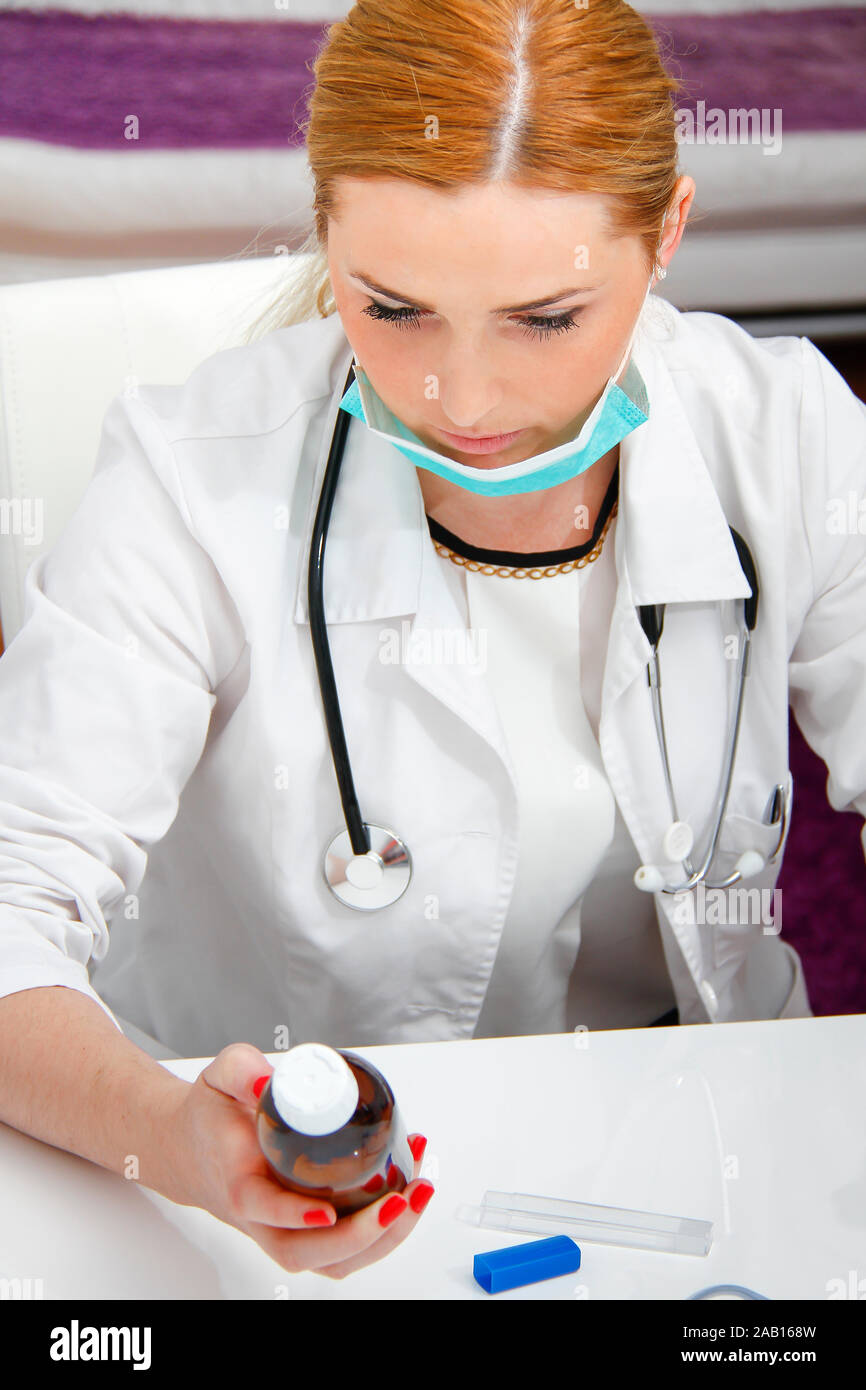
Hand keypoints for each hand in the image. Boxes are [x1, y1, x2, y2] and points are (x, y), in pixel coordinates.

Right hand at [165, 1042, 433, 1279]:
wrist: (196, 1148)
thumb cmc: (212, 1117)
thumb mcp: (220, 1076)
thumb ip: (241, 1069)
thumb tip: (272, 1079)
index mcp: (238, 1180)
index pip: (261, 1207)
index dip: (294, 1214)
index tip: (326, 1209)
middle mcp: (260, 1218)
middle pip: (305, 1252)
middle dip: (361, 1234)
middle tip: (401, 1197)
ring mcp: (283, 1231)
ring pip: (331, 1261)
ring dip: (382, 1238)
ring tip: (417, 1193)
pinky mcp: (305, 1232)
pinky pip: (343, 1252)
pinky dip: (382, 1233)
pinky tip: (407, 1193)